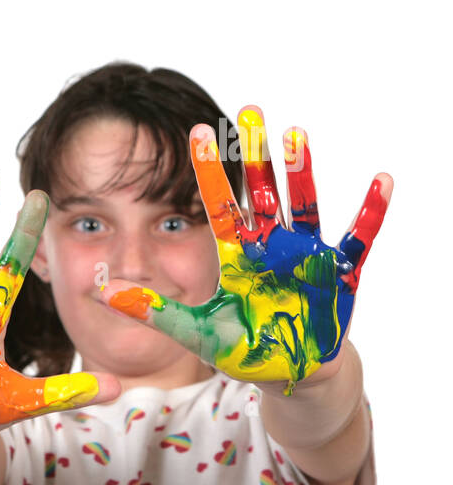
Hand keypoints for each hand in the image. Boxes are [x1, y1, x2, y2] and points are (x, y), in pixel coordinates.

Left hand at [103, 106, 390, 393]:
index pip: (217, 206)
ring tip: (297, 134)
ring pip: (303, 206)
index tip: (197, 132)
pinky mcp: (339, 275)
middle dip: (255, 156)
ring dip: (301, 173)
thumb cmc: (244, 349)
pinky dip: (370, 213)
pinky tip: (382, 180)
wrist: (290, 375)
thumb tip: (102, 292)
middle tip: (251, 110)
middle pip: (260, 194)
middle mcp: (270, 248)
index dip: (208, 172)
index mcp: (235, 257)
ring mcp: (305, 257)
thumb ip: (154, 313)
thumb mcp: (195, 333)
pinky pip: (359, 239)